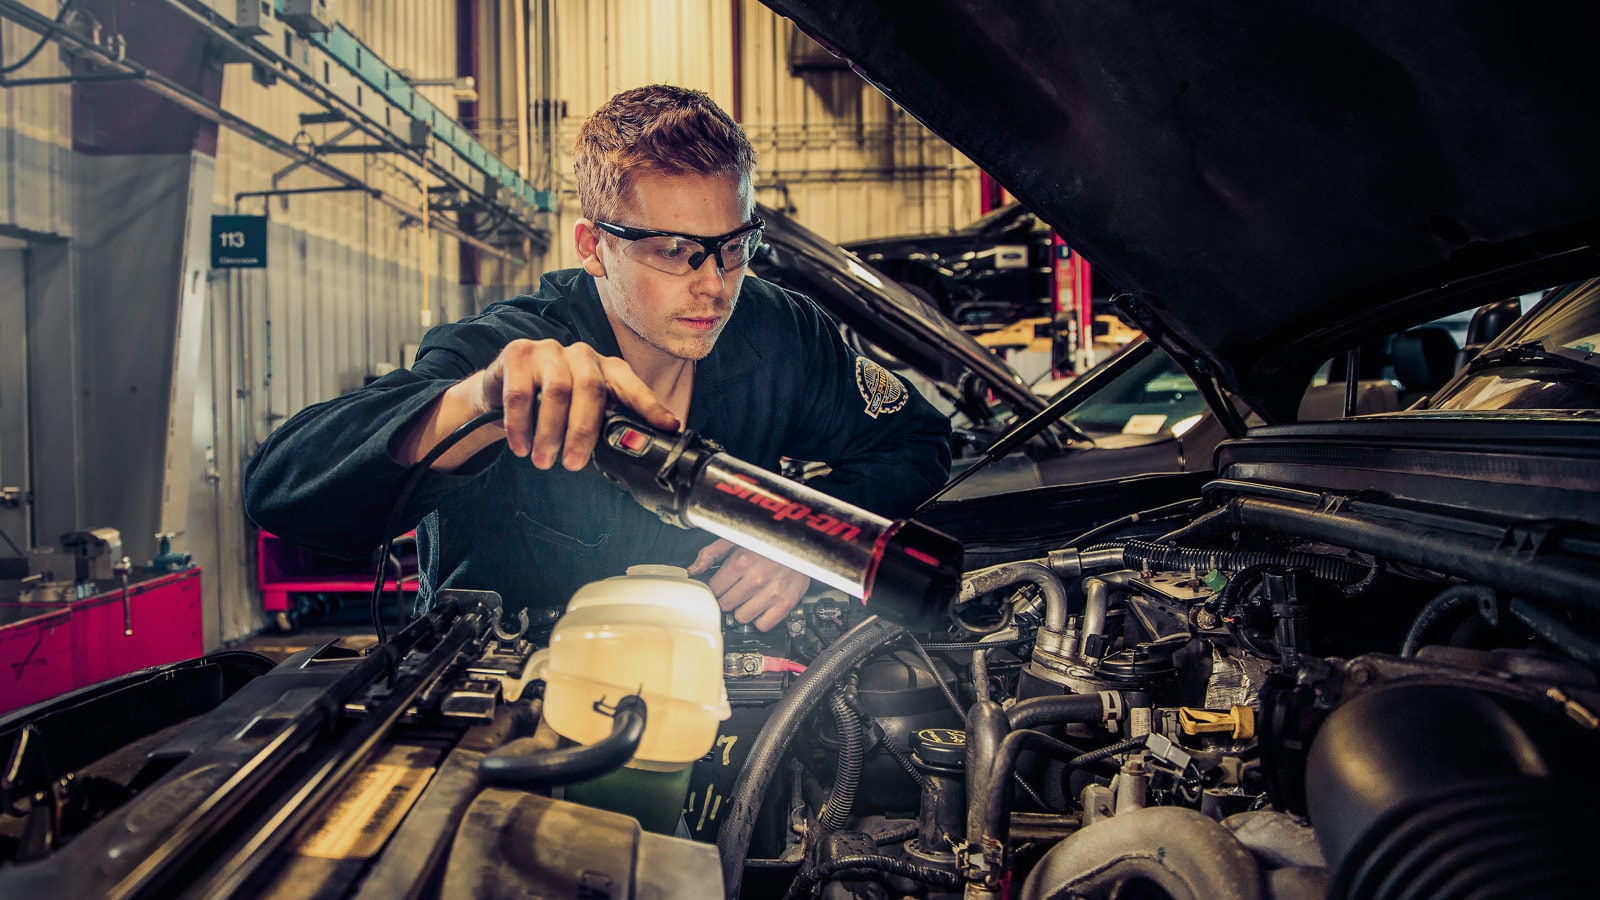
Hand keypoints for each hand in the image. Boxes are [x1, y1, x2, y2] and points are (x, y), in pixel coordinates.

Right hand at [469, 339, 678, 469]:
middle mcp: (583, 355)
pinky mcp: (519, 354)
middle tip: (574, 464)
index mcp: (607, 369)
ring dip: (550, 432)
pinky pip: (521, 393)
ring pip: (557, 390)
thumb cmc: (551, 405)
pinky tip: (521, 446)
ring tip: (544, 460)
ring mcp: (550, 351)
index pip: (632, 386)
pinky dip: (520, 425)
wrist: (503, 387)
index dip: (650, 406)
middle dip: (584, 431)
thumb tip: (632, 455)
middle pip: (591, 388)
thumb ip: (605, 426)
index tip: (668, 427)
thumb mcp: (582, 413)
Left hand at [689, 538, 810, 631]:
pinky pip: (763, 625)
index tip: (722, 585)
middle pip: (725, 605)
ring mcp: (771, 593)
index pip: (714, 589)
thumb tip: (693, 570)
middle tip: (737, 590)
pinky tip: (762, 606)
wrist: (804, 544)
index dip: (716, 588)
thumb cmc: (769, 541)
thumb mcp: (737, 538)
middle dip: (728, 599)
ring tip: (750, 597)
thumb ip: (711, 553)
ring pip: (741, 617)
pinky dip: (760, 619)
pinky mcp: (786, 604)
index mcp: (741, 561)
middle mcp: (756, 579)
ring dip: (743, 610)